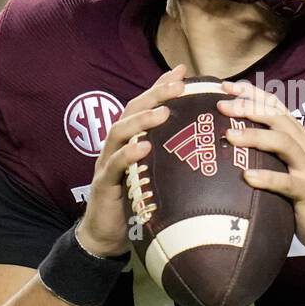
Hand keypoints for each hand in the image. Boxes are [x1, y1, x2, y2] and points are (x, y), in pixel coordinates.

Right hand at [79, 64, 188, 257]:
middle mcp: (116, 144)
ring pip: (120, 132)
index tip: (183, 71)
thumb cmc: (136, 199)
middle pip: (132, 110)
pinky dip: (128, 154)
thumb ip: (169, 154)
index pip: (144, 105)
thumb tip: (200, 140)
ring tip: (162, 112)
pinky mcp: (103, 182)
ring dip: (141, 120)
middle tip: (178, 84)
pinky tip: (143, 148)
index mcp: (130, 138)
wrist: (107, 234)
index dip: (160, 87)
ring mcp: (107, 162)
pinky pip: (114, 165)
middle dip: (154, 95)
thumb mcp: (155, 172)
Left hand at [216, 80, 304, 254]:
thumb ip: (269, 148)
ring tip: (229, 136)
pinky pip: (286, 183)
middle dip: (249, 108)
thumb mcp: (288, 163)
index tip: (225, 86)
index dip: (252, 93)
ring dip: (255, 136)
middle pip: (277, 119)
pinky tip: (247, 177)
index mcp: (299, 136)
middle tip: (222, 107)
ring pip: (283, 144)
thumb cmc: (304, 191)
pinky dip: (267, 178)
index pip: (275, 106)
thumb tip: (232, 135)